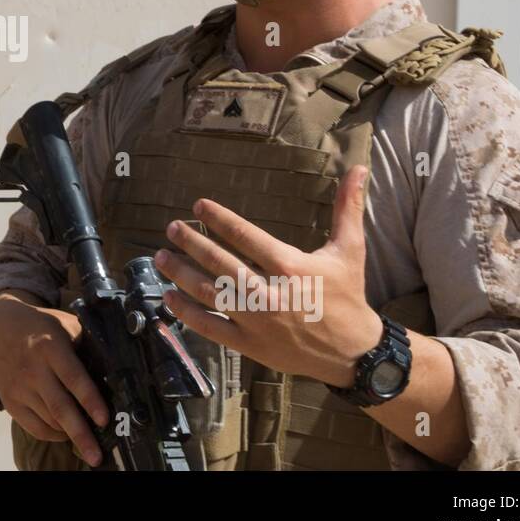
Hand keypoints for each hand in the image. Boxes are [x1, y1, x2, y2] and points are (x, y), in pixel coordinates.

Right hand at [0, 291, 108, 466]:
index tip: (104, 420)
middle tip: (97, 457)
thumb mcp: (65, 324)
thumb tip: (114, 371)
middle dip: (81, 434)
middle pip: (60, 408)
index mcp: (51, 347)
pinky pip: (34, 428)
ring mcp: (19, 388)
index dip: (90, 400)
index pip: (73, 377)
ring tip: (88, 442)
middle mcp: (33, 370)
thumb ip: (86, 344)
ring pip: (49, 421)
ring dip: (70, 434)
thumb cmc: (41, 327)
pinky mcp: (10, 401)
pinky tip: (65, 433)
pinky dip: (53, 434)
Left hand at [154, 165, 383, 386]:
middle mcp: (269, 293)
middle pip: (220, 262)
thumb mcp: (350, 249)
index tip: (197, 206)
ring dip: (181, 274)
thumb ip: (348, 207)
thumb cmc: (348, 296)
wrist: (354, 352)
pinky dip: (187, 313)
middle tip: (171, 228)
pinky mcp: (250, 346)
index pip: (245, 236)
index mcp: (291, 266)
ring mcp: (257, 322)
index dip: (218, 219)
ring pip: (210, 294)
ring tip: (161, 257)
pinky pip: (211, 327)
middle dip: (191, 243)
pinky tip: (169, 297)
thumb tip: (359, 168)